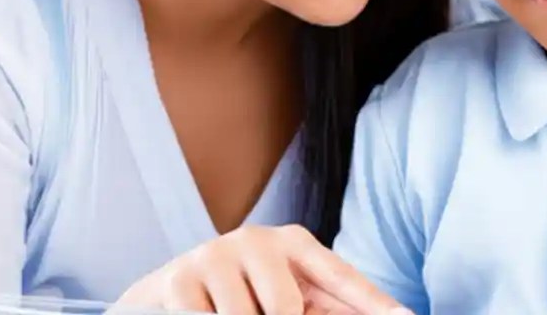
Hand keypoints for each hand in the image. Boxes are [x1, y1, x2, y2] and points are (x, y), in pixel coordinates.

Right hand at [116, 224, 410, 314]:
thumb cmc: (247, 297)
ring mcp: (214, 255)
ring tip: (233, 312)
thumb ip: (331, 309)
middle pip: (285, 308)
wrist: (170, 293)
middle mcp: (257, 239)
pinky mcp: (179, 280)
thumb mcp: (292, 299)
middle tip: (262, 310)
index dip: (376, 304)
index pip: (341, 277)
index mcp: (295, 243)